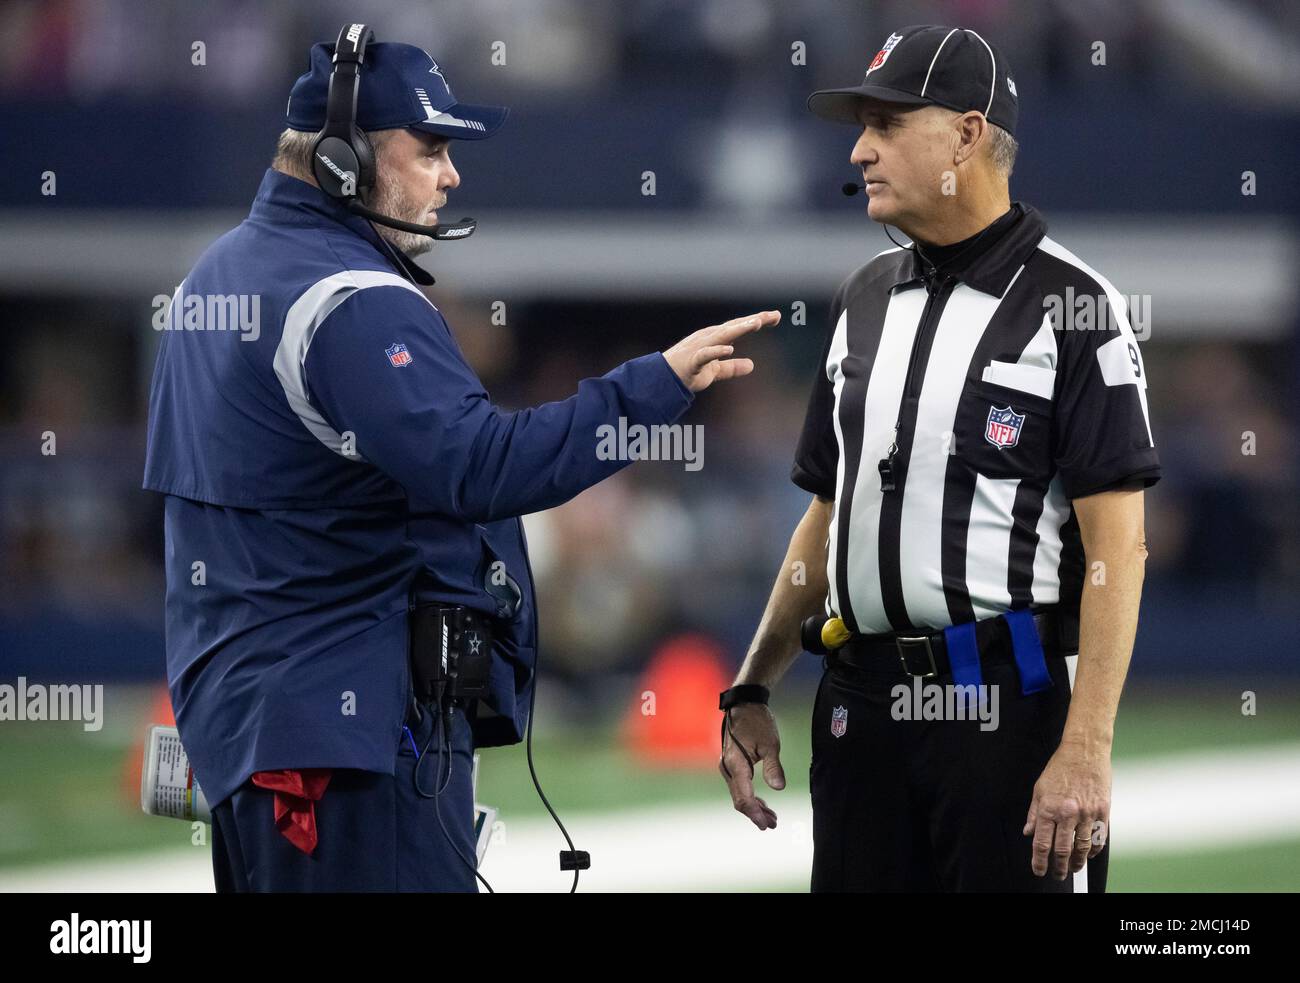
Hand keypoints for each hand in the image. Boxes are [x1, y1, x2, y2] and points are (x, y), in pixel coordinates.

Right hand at [663, 310, 779, 392]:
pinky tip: (730, 348)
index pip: (738, 327)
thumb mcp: (714, 371)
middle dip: (753, 321)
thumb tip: (751, 365)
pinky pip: (705, 355)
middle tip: (774, 316)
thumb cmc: (687, 373)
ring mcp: (699, 347)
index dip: (756, 321)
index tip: (776, 317)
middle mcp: (708, 338)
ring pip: (722, 335)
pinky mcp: (692, 361)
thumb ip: (732, 367)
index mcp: (714, 339)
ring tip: (756, 323)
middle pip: (734, 327)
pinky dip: (716, 351)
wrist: (662, 381)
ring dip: (739, 328)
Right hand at [718, 702, 784, 829]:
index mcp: (736, 765)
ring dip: (754, 807)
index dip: (755, 814)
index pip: (744, 798)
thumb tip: (778, 789)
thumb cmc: (758, 721)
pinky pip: (739, 786)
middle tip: (773, 824)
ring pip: (739, 794)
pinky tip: (763, 803)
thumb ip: (773, 767)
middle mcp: (727, 768)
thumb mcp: (771, 743)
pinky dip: (751, 796)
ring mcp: (727, 766)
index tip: (766, 824)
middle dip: (755, 814)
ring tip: (771, 817)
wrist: (744, 705)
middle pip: (739, 800)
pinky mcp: (731, 764)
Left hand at [1023, 740, 1111, 878]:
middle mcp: (1068, 813)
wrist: (1084, 751)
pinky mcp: (1102, 811)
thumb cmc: (1060, 767)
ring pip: (1083, 848)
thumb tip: (1028, 832)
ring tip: (1074, 868)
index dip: (1039, 861)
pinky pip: (1099, 838)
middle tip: (1057, 875)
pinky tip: (1089, 854)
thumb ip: (1034, 814)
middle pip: (1062, 850)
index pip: (1042, 843)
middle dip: (1058, 867)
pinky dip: (1094, 850)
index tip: (1038, 870)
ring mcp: (1087, 813)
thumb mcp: (1039, 789)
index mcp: (1049, 808)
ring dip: (1078, 862)